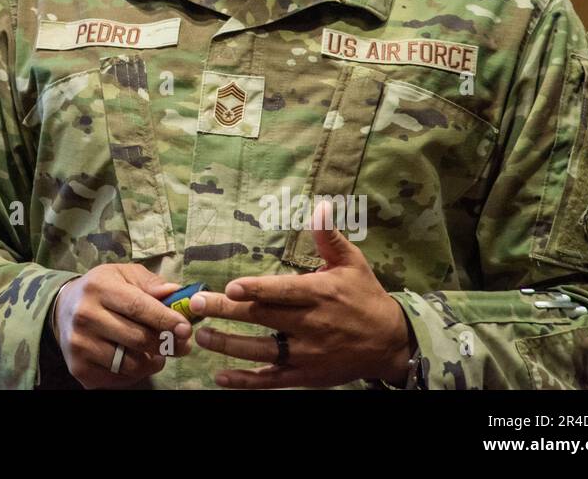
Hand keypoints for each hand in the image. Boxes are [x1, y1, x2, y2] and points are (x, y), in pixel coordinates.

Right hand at [53, 263, 193, 388]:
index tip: (186, 328)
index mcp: (99, 288)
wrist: (64, 308)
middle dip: (167, 343)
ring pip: (131, 364)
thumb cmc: (102, 289)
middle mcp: (85, 315)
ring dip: (152, 361)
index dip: (166, 319)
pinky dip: (136, 373)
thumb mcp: (123, 275)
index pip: (138, 307)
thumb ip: (150, 283)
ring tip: (156, 352)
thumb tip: (175, 293)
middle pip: (138, 339)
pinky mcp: (79, 367)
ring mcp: (80, 344)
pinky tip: (136, 359)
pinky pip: (119, 378)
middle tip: (181, 344)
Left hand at [189, 200, 412, 387]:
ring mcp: (307, 353)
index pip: (284, 292)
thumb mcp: (353, 264)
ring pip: (262, 350)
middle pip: (263, 318)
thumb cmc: (366, 297)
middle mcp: (312, 325)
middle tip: (197, 304)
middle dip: (227, 312)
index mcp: (321, 294)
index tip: (230, 287)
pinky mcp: (306, 375)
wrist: (391, 343)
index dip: (257, 290)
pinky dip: (246, 380)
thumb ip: (330, 238)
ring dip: (229, 345)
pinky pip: (272, 379)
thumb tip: (321, 206)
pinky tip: (221, 377)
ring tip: (202, 335)